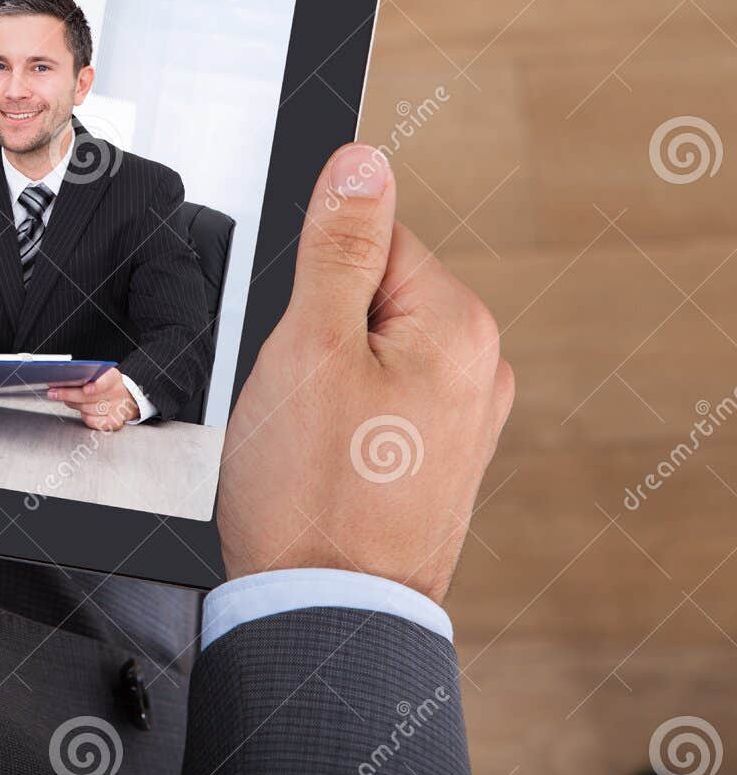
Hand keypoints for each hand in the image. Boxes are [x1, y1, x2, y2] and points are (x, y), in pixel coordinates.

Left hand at [47, 367, 138, 430]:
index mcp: (113, 377)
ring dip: (74, 404)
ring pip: (88, 409)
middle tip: (53, 392)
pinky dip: (85, 417)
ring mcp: (117, 409)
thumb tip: (60, 380)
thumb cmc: (105, 386)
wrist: (124, 400)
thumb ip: (83, 376)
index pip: (106, 380)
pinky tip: (82, 412)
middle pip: (90, 397)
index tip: (86, 389)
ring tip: (67, 399)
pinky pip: (94, 422)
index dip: (96, 386)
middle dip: (68, 394)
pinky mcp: (114, 422)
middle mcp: (117, 393)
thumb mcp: (98, 376)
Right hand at [218, 143, 513, 604]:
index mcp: (458, 326)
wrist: (323, 611)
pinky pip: (379, 406)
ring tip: (306, 437)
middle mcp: (480, 368)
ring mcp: (465, 421)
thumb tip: (362, 163)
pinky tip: (321, 462)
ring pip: (369, 354)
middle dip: (317, 333)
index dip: (312, 283)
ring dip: (325, 380)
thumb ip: (338, 246)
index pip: (372, 240)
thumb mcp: (309, 345)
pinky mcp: (439, 462)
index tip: (294, 339)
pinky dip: (343, 422)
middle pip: (372, 297)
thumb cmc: (312, 492)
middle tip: (295, 394)